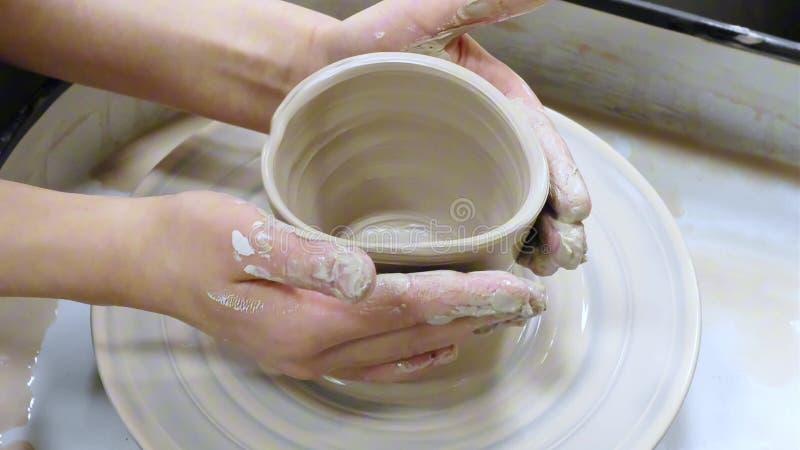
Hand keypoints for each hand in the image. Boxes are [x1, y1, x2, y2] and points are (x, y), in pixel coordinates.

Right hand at [148, 191, 545, 381]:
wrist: (151, 263)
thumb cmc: (194, 239)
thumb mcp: (242, 237)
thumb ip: (306, 257)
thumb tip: (366, 274)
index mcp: (304, 320)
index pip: (405, 308)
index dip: (465, 298)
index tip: (515, 288)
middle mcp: (313, 350)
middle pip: (413, 334)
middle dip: (476, 317)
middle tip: (529, 302)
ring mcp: (307, 357)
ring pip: (399, 352)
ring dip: (454, 334)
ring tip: (499, 319)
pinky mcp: (302, 350)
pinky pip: (374, 363)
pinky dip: (415, 354)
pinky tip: (437, 346)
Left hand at [312, 0, 590, 274]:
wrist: (315, 75)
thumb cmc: (373, 43)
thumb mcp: (433, 14)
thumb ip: (487, 3)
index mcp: (498, 102)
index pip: (541, 141)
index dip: (563, 176)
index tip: (577, 208)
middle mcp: (487, 139)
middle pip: (533, 185)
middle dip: (557, 222)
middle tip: (565, 254)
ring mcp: (460, 170)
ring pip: (508, 211)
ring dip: (533, 242)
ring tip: (543, 269)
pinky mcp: (432, 194)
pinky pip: (468, 223)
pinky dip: (490, 249)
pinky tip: (500, 270)